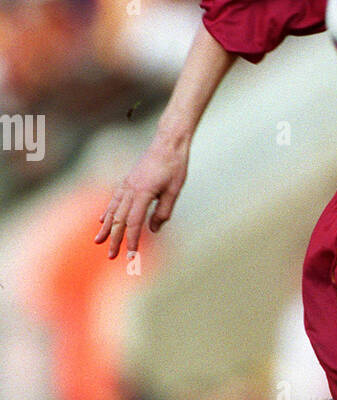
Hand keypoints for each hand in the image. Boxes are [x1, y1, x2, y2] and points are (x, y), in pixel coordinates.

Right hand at [95, 131, 189, 259]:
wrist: (168, 143)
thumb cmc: (174, 166)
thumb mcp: (174, 191)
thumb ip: (162, 212)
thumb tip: (153, 230)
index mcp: (142, 193)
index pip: (134, 223)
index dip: (131, 241)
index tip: (131, 256)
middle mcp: (130, 189)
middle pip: (119, 219)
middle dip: (115, 239)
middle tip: (111, 256)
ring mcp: (127, 184)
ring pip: (112, 210)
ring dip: (106, 227)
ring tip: (99, 241)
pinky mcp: (127, 181)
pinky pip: (114, 200)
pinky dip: (107, 211)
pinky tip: (102, 220)